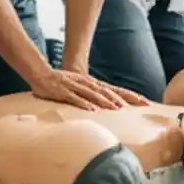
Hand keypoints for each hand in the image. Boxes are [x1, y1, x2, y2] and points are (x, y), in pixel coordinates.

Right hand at [31, 68, 147, 110]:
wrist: (40, 74)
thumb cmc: (59, 83)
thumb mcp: (77, 88)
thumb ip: (88, 96)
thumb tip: (99, 108)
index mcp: (91, 83)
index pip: (113, 89)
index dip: (129, 95)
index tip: (143, 101)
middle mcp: (86, 83)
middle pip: (107, 91)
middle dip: (123, 98)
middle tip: (138, 104)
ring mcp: (75, 87)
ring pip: (93, 94)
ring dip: (105, 101)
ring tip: (116, 108)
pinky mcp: (64, 91)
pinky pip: (76, 99)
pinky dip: (84, 103)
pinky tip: (92, 109)